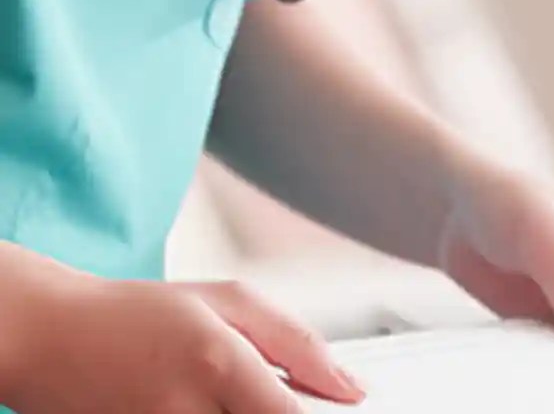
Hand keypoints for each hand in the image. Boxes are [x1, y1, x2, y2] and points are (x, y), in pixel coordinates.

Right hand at [5, 277, 364, 413]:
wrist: (51, 337)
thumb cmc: (141, 313)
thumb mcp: (229, 301)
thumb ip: (299, 341)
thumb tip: (350, 386)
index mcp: (218, 362)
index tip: (342, 410)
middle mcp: (186, 411)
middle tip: (274, 395)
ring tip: (235, 395)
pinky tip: (213, 406)